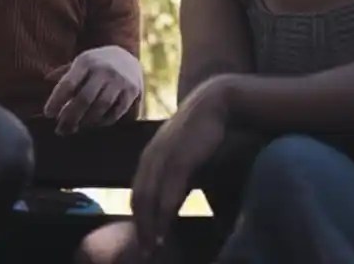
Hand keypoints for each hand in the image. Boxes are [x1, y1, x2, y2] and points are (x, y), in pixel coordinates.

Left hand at [43, 45, 142, 135]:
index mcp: (86, 61)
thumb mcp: (81, 62)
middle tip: (60, 129)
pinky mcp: (132, 90)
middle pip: (84, 99)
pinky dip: (103, 121)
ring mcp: (119, 79)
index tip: (48, 114)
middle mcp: (103, 69)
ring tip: (76, 128)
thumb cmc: (95, 64)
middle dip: (70, 117)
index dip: (57, 100)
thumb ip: (65, 73)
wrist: (127, 56)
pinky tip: (94, 125)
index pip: (68, 83)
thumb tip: (46, 80)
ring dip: (86, 121)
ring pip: (100, 107)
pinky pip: (116, 111)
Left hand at [131, 76, 230, 260]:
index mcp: (150, 157)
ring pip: (149, 200)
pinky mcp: (177, 160)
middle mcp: (150, 158)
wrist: (215, 103)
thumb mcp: (186, 157)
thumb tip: (178, 199)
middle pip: (139, 200)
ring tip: (152, 248)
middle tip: (145, 251)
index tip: (143, 238)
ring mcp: (162, 158)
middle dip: (141, 227)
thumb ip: (179, 177)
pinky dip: (163, 215)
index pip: (138, 193)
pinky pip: (167, 194)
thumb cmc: (204, 132)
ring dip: (150, 227)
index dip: (139, 217)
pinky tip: (165, 231)